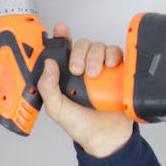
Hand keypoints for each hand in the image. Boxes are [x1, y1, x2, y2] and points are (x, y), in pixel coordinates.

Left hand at [37, 23, 133, 157]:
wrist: (106, 137)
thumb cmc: (80, 124)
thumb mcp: (56, 109)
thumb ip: (48, 88)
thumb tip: (48, 66)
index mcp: (63, 76)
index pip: (60, 52)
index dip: (59, 37)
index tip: (59, 29)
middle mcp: (81, 70)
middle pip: (81, 45)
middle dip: (79, 54)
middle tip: (77, 70)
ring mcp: (100, 69)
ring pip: (98, 47)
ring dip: (96, 56)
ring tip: (94, 75)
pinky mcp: (116, 71)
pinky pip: (117, 53)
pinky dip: (113, 56)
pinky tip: (109, 67)